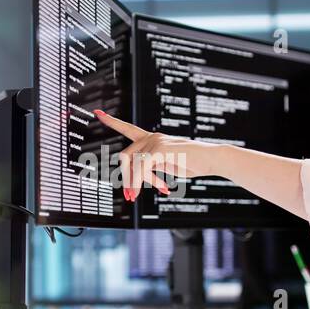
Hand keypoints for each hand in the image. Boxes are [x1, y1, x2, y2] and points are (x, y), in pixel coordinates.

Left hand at [94, 109, 219, 199]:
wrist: (211, 160)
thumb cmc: (191, 163)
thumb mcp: (165, 166)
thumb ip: (150, 167)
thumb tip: (135, 178)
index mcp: (151, 139)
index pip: (127, 128)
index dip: (112, 121)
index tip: (98, 112)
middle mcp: (151, 136)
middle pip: (125, 158)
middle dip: (125, 178)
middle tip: (130, 196)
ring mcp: (155, 141)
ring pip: (132, 165)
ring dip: (131, 183)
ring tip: (135, 196)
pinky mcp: (160, 148)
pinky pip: (141, 167)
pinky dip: (136, 181)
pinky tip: (137, 191)